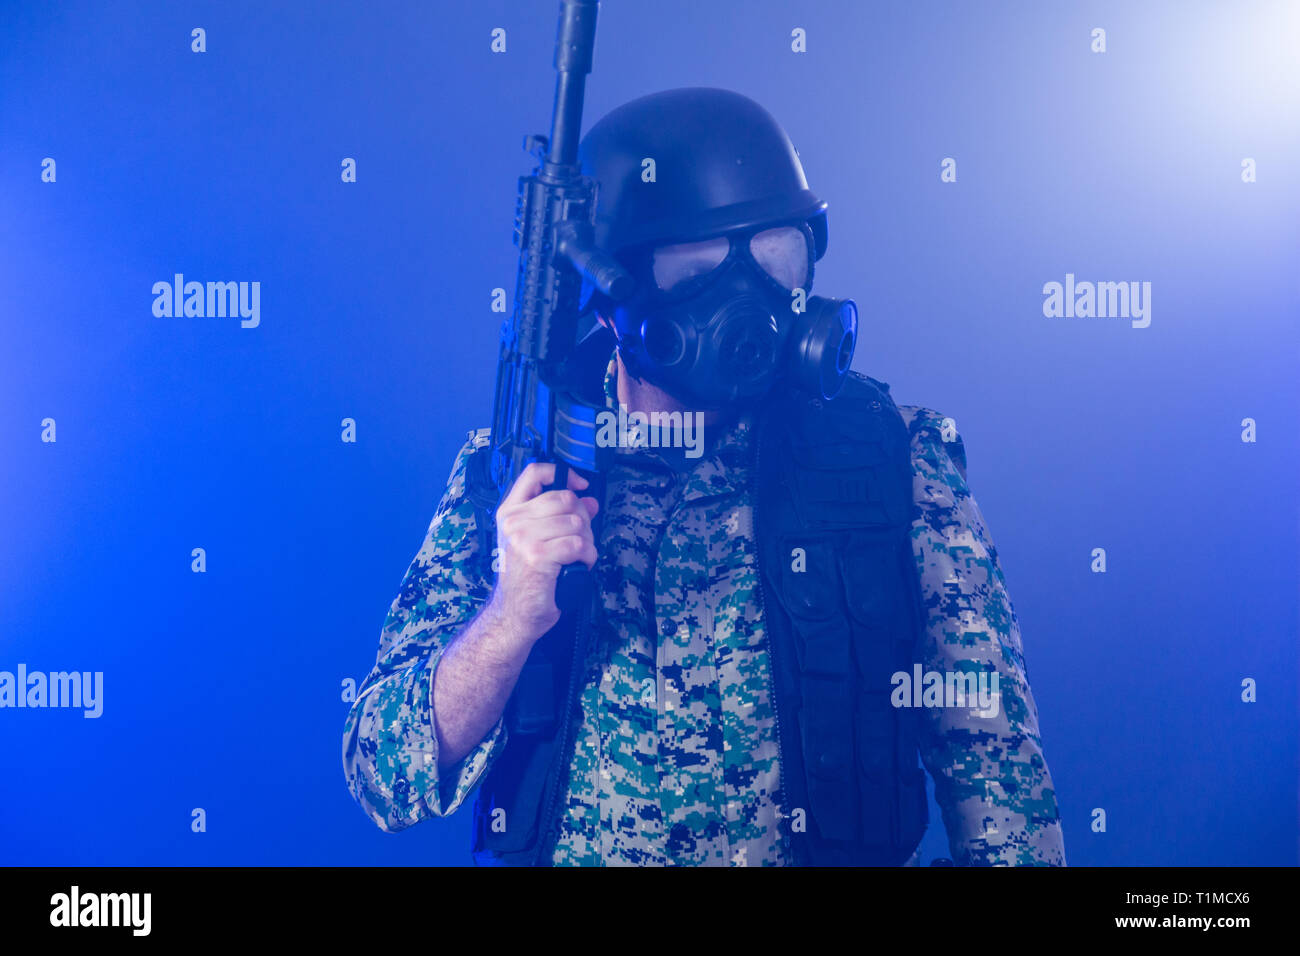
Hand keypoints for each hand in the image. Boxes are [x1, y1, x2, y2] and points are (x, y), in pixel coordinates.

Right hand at [489, 462, 598, 644]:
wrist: (514, 614)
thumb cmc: (527, 578)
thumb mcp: (537, 540)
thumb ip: (561, 516)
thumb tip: (590, 501)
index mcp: (509, 512)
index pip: (534, 473)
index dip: (563, 474)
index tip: (579, 485)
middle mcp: (513, 521)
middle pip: (565, 499)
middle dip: (582, 519)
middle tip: (579, 539)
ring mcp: (523, 538)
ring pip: (576, 523)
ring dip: (587, 541)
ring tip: (577, 556)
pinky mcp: (538, 556)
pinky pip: (579, 544)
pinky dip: (588, 557)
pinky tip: (580, 565)